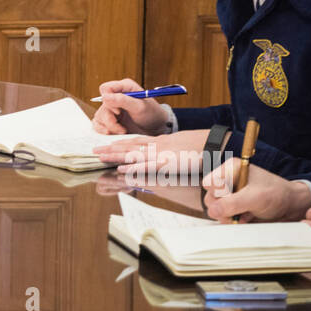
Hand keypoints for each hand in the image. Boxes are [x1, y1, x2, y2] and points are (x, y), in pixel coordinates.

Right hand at [92, 79, 168, 134]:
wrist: (156, 128)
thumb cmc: (151, 114)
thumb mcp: (139, 107)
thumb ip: (122, 100)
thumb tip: (104, 97)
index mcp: (124, 87)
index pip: (105, 88)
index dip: (108, 100)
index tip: (119, 112)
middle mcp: (115, 97)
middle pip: (102, 105)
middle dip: (110, 119)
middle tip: (122, 128)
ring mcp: (112, 108)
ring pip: (99, 116)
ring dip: (109, 126)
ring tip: (122, 132)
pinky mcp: (110, 119)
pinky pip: (98, 124)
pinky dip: (103, 130)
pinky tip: (113, 134)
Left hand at [93, 129, 210, 185]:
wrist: (215, 144)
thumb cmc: (201, 146)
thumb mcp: (182, 147)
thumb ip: (171, 151)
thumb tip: (165, 156)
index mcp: (162, 141)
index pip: (137, 141)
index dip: (121, 143)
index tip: (108, 144)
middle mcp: (158, 145)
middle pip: (130, 145)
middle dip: (112, 148)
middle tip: (95, 150)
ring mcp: (161, 153)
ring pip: (133, 153)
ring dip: (116, 155)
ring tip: (100, 156)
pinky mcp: (168, 162)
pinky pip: (147, 165)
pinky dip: (133, 168)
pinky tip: (122, 169)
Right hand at [202, 158, 310, 222]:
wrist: (291, 206)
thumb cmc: (277, 194)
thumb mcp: (256, 198)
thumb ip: (233, 204)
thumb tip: (212, 211)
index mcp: (231, 169)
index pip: (209, 183)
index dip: (218, 194)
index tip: (233, 198)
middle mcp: (228, 180)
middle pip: (210, 198)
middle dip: (223, 208)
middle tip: (240, 210)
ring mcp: (230, 194)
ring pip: (215, 209)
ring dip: (228, 216)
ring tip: (245, 215)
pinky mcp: (233, 206)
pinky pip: (223, 216)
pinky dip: (233, 220)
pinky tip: (246, 217)